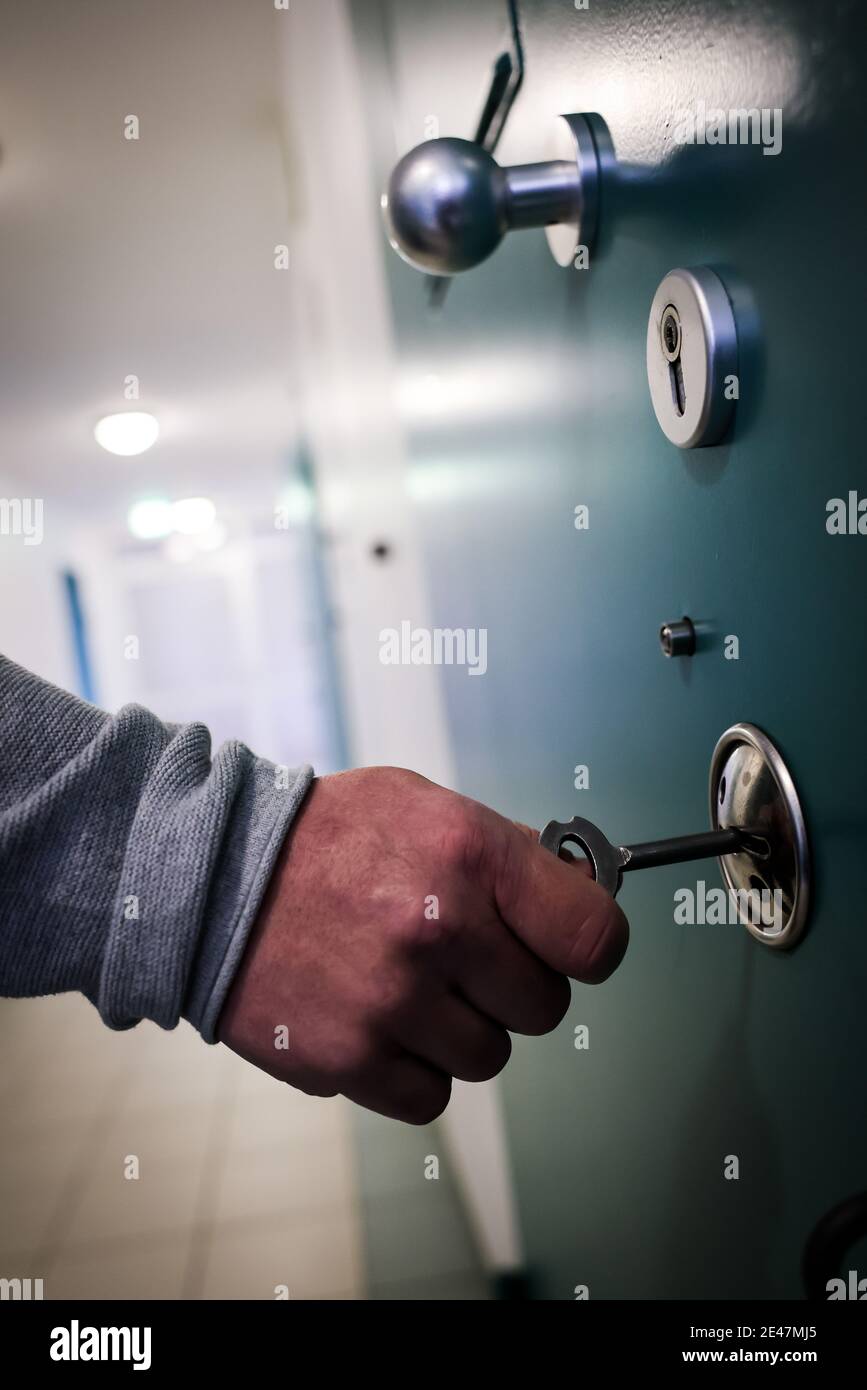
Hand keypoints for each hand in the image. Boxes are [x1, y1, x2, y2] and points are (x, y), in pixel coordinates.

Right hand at [218, 768, 627, 1123]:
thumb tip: (577, 893)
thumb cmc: (326, 837)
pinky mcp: (350, 1059)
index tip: (569, 947)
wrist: (212, 876)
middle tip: (463, 958)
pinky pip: (430, 1096)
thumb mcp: (423, 805)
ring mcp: (394, 1001)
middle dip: (512, 986)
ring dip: (459, 1029)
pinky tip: (375, 1017)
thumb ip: (505, 850)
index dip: (589, 947)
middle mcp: (439, 928)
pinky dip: (411, 1068)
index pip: (593, 937)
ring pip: (488, 1057)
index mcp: (470, 854)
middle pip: (544, 1008)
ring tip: (405, 982)